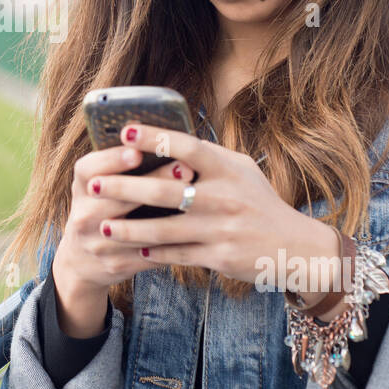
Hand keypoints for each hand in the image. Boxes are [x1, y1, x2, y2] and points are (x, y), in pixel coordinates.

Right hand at [51, 142, 198, 334]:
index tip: (137, 151)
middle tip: (184, 168)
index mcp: (81, 186)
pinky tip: (196, 230)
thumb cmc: (102, 207)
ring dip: (168, 215)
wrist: (81, 260)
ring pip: (136, 229)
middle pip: (117, 198)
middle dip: (153, 182)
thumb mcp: (99, 184)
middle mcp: (83, 215)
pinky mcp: (115, 265)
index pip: (89, 169)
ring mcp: (97, 243)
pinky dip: (172, 242)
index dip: (112, 160)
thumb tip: (161, 136)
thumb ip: (120, 164)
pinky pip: (148, 254)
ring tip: (196, 200)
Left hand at [85, 121, 348, 316]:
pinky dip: (151, 252)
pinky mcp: (218, 256)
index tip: (124, 132)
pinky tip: (130, 249)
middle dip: (126, 187)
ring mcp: (220, 228)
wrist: (294, 247)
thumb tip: (168, 141)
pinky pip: (176, 254)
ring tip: (102, 225)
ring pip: (164, 229)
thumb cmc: (260, 203)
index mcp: (228, 168)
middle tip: (95, 184)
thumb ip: (208, 157)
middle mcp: (224, 196)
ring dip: (129, 227)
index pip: (186, 147)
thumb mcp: (241, 171)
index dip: (154, 138)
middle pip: (165, 189)